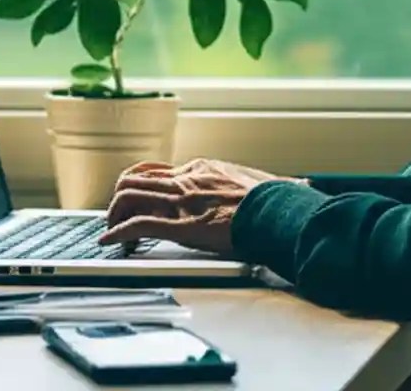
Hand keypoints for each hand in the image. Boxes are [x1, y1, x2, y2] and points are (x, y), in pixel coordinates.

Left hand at [98, 158, 307, 253]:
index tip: (139, 199)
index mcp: (202, 169)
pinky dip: (118, 233)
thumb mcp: (266, 184)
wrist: (278, 212)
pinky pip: (138, 225)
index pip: (158, 170)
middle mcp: (185, 179)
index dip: (141, 185)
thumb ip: (268, 185)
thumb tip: (300, 186)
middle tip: (116, 215)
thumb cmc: (276, 201)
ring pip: (129, 196)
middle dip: (119, 197)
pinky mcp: (179, 226)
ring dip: (114, 214)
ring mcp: (180, 202)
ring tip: (110, 229)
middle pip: (135, 179)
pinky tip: (111, 242)